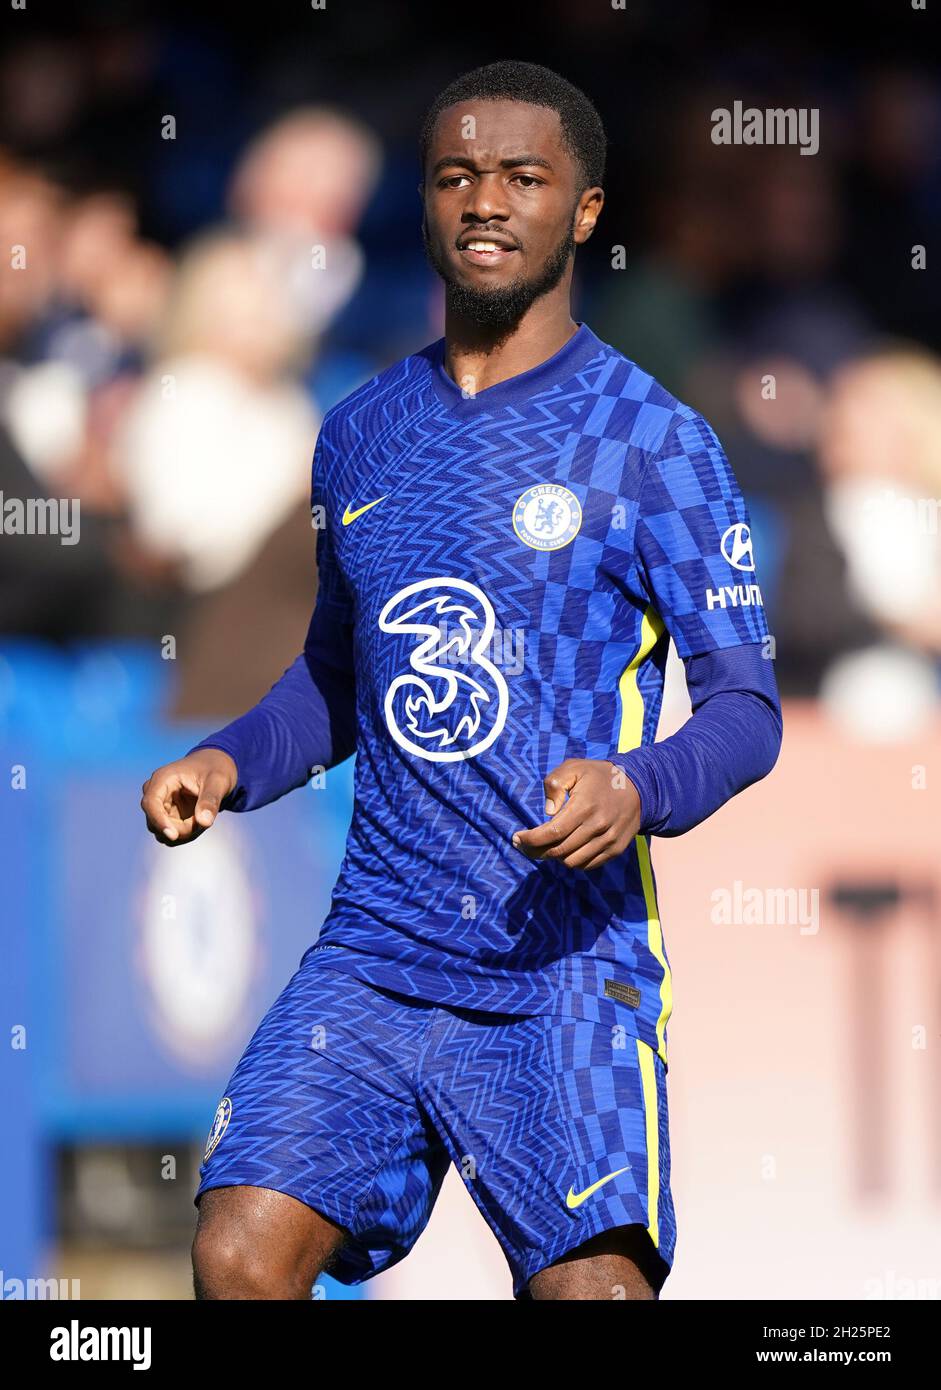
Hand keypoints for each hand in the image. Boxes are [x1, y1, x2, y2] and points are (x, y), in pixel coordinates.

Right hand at [140, 749, 237, 846]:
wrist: (214, 767)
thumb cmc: (215, 769)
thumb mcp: (217, 782)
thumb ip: (211, 801)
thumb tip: (204, 822)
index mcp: (162, 779)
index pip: (150, 803)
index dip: (159, 821)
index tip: (173, 836)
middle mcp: (155, 793)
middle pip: (155, 822)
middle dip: (180, 829)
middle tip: (205, 822)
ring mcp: (159, 807)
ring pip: (162, 832)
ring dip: (185, 833)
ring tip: (205, 818)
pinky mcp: (166, 817)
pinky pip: (171, 835)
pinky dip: (186, 835)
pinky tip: (200, 822)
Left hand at [512, 758, 641, 870]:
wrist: (639, 787)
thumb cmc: (599, 776)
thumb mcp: (574, 767)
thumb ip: (555, 783)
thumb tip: (549, 811)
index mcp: (585, 806)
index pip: (552, 833)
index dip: (531, 840)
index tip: (517, 838)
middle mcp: (598, 826)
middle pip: (559, 851)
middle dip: (535, 851)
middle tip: (524, 845)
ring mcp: (608, 841)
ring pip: (572, 862)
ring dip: (554, 857)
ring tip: (545, 846)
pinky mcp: (615, 850)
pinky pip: (587, 865)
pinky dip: (572, 861)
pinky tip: (564, 849)